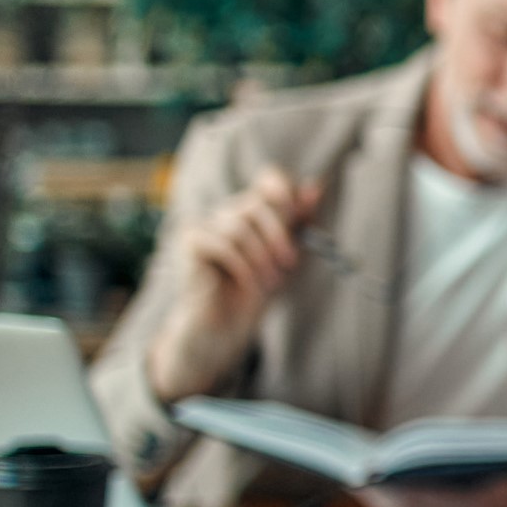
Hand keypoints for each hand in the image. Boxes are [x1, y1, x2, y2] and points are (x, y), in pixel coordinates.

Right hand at [148, 166, 321, 400]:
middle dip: (280, 233)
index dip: (285, 189)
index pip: (268, 179)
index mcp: (254, 213)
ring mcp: (206, 224)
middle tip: (291, 263)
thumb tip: (316, 187)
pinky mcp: (190, 241)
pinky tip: (251, 285)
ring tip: (271, 282)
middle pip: (256, 202)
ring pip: (240, 225)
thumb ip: (299, 225)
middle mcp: (228, 213)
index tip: (302, 210)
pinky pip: (223, 244)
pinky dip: (244, 267)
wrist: (225, 327)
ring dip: (262, 257)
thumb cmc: (256, 292)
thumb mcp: (288, 257)